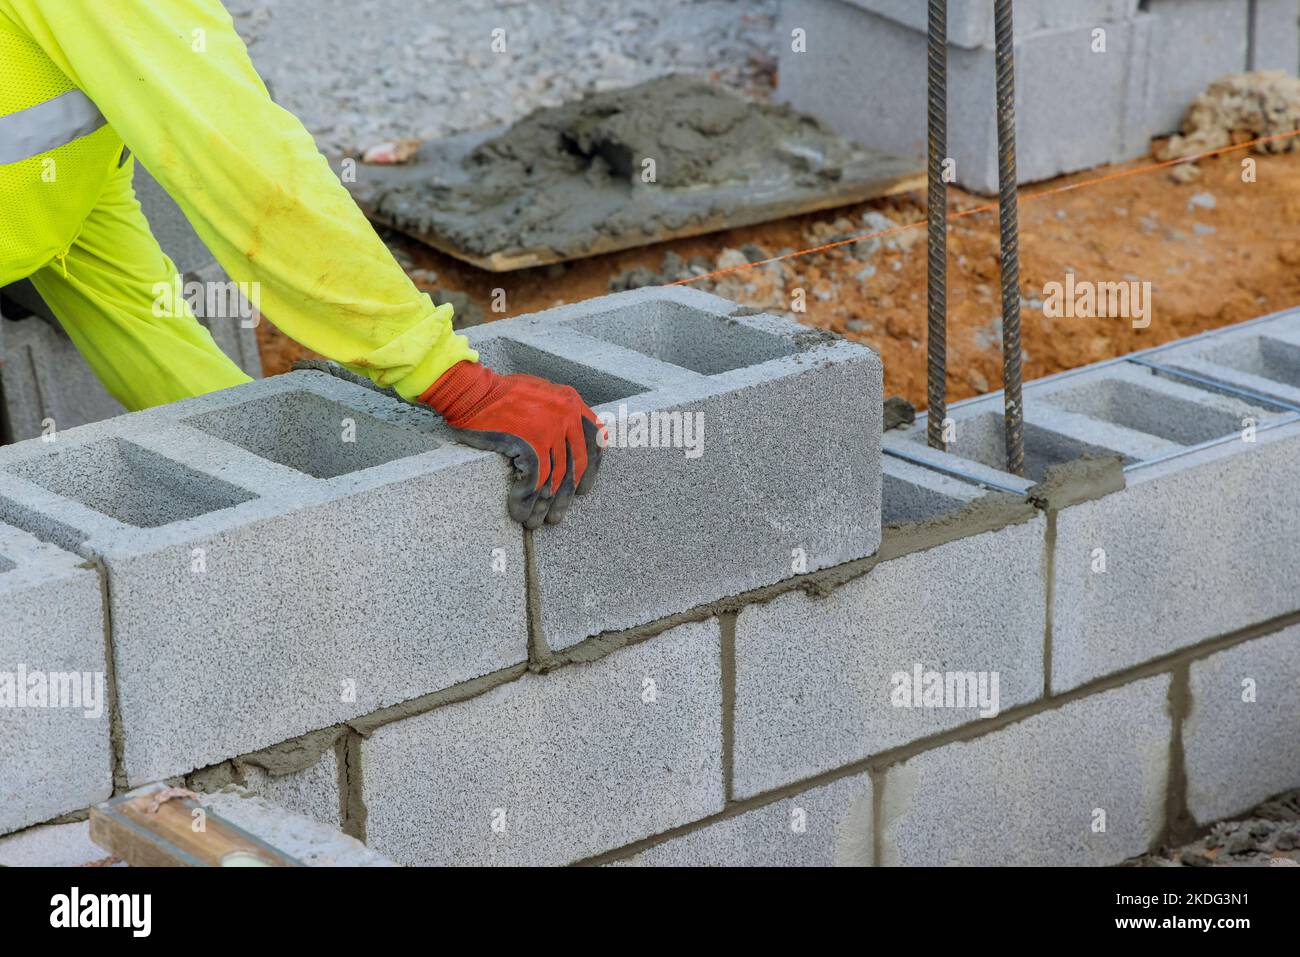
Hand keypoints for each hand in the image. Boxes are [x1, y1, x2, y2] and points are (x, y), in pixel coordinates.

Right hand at [420, 361, 604, 527]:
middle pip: (574, 466)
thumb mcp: (539, 392)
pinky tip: (519, 513)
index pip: (594, 441)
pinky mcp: (530, 444)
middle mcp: (566, 417)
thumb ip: (555, 413)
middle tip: (556, 515)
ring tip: (534, 522)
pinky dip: (526, 501)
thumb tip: (560, 446)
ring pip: (554, 479)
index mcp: (571, 403)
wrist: (473, 391)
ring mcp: (549, 431)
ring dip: (543, 506)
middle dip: (565, 497)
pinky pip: (534, 481)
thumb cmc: (498, 393)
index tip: (582, 491)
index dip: (590, 471)